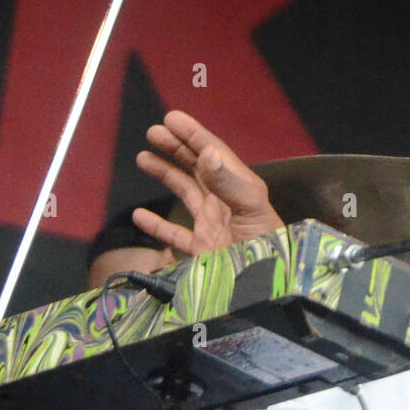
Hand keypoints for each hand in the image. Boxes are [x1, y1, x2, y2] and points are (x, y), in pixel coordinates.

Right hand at [133, 110, 283, 254]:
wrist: (268, 291)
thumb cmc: (269, 250)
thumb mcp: (253, 212)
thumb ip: (230, 183)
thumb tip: (207, 153)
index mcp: (240, 189)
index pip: (214, 154)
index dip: (193, 134)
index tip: (171, 118)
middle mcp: (225, 204)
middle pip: (197, 168)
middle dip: (176, 148)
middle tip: (154, 132)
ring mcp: (213, 228)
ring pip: (185, 194)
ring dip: (165, 175)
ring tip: (143, 158)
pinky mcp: (202, 253)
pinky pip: (175, 235)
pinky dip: (157, 225)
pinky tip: (140, 215)